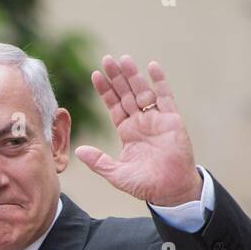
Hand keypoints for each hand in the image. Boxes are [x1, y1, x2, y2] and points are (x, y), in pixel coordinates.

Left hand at [74, 54, 202, 206]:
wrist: (171, 190)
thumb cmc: (145, 184)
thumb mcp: (117, 174)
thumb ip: (98, 161)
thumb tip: (78, 151)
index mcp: (128, 131)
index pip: (114, 105)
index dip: (105, 90)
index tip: (95, 75)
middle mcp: (141, 122)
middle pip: (127, 94)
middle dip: (117, 77)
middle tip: (107, 59)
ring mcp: (157, 119)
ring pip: (143, 91)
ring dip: (134, 75)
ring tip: (123, 59)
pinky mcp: (173, 120)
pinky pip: (166, 97)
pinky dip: (160, 82)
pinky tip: (152, 67)